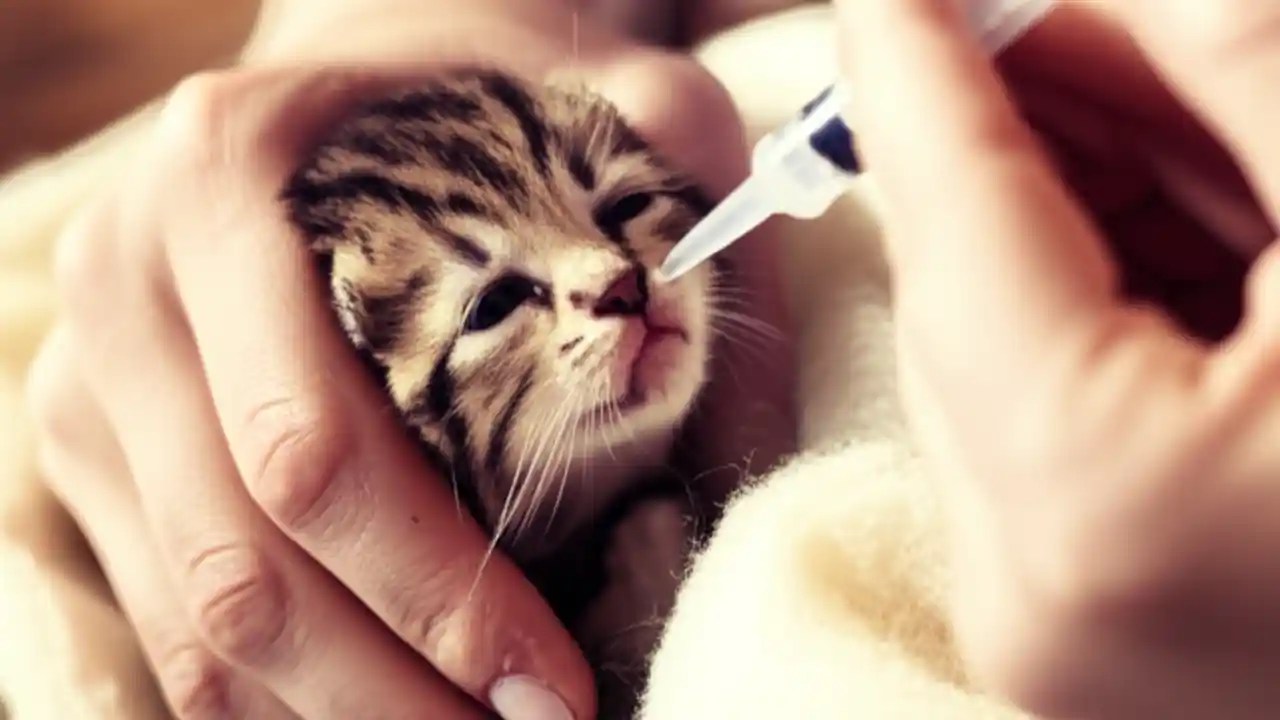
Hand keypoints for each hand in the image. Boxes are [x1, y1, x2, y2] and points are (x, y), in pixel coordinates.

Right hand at [24, 4, 783, 716]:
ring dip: (340, 717)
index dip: (439, 599)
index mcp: (228, 178)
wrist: (367, 74)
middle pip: (242, 568)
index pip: (316, 448)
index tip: (557, 690)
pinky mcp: (101, 454)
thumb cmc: (495, 100)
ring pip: (195, 624)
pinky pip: (174, 623)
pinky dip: (282, 695)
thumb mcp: (617, 118)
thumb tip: (749, 477)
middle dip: (394, 695)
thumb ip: (690, 258)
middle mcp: (130, 280)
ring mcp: (95, 377)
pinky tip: (393, 706)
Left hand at [835, 0, 1279, 717]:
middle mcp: (1025, 586)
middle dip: (1001, 130)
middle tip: (1041, 15)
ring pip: (987, 356)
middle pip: (957, 286)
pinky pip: (1029, 428)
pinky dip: (1081, 313)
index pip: (950, 215)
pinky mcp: (1070, 621)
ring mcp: (1040, 621)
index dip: (917, 68)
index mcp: (1098, 495)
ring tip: (1140, 110)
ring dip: (1049, 215)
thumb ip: (1242, 78)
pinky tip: (1161, 229)